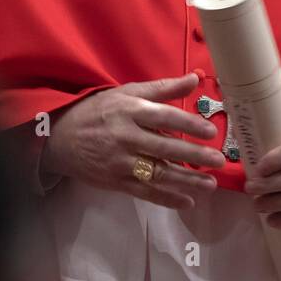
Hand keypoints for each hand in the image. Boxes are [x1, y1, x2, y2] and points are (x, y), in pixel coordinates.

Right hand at [42, 73, 225, 208]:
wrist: (61, 137)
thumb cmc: (100, 110)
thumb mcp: (128, 92)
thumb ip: (163, 88)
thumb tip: (196, 78)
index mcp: (130, 110)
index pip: (165, 116)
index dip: (189, 124)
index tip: (211, 132)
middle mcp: (126, 136)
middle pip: (165, 147)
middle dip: (194, 156)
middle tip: (219, 161)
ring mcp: (120, 162)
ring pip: (158, 173)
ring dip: (186, 181)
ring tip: (210, 184)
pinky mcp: (116, 181)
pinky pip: (145, 192)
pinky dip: (167, 199)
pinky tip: (187, 202)